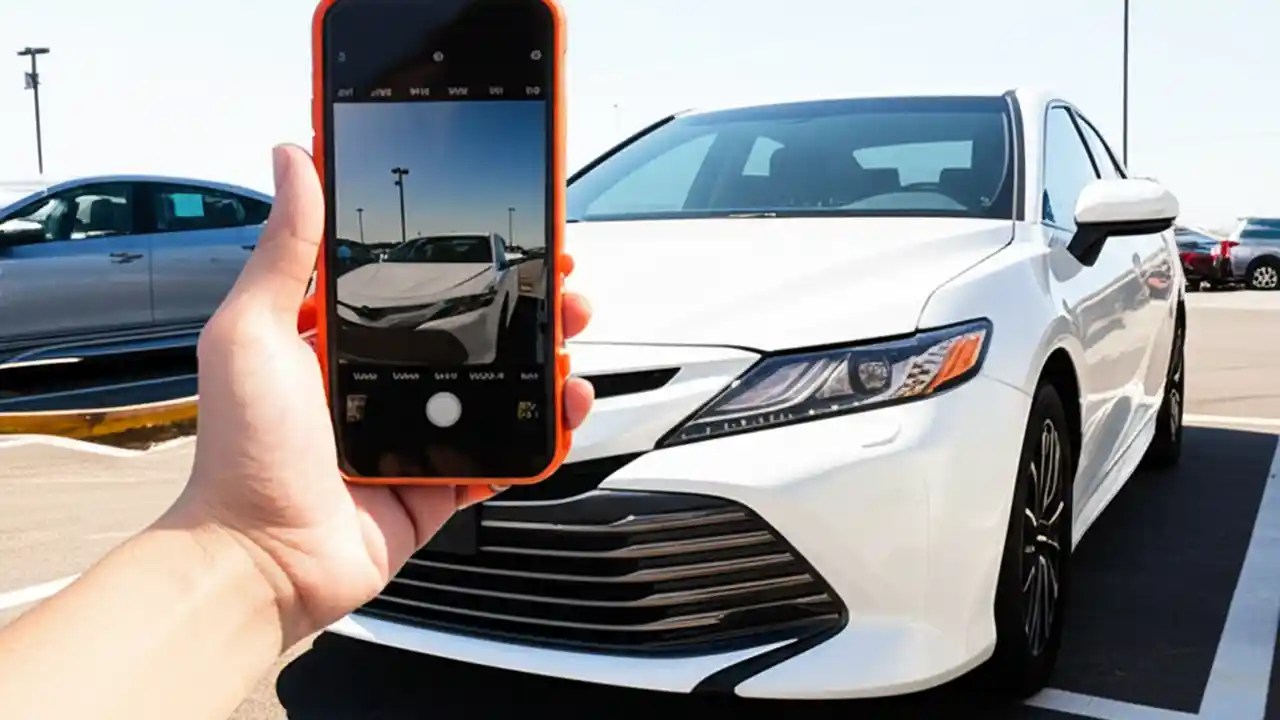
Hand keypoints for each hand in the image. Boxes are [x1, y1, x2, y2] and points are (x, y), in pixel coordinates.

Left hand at [167, 144, 594, 645]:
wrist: (263, 558)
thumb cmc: (243, 451)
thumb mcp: (251, 332)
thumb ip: (284, 250)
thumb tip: (295, 159)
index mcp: (343, 339)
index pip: (419, 279)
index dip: (469, 254)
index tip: (508, 229)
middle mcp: (385, 379)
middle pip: (474, 328)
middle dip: (524, 301)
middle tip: (558, 281)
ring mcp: (419, 431)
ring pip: (500, 384)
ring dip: (545, 356)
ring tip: (570, 335)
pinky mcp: (443, 480)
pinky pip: (506, 450)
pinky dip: (544, 430)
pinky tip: (565, 403)